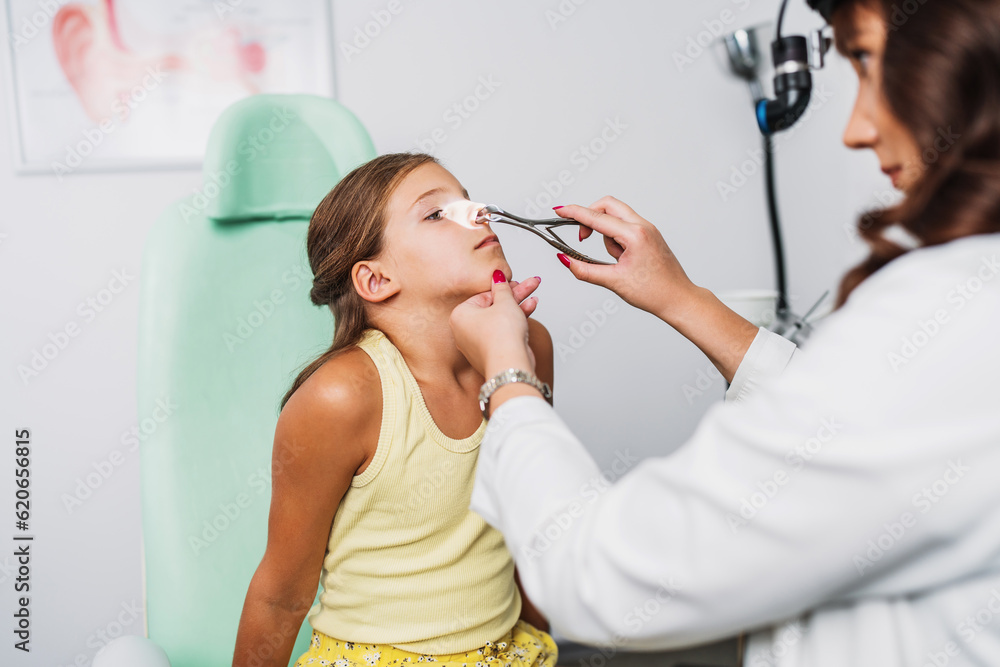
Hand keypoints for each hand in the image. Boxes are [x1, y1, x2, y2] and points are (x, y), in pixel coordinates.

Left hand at [450, 273, 539, 378]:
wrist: (510, 365)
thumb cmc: (501, 337)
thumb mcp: (504, 302)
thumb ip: (502, 287)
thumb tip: (497, 276)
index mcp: (459, 316)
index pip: (483, 296)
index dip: (502, 288)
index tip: (514, 282)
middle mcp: (464, 331)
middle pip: (493, 307)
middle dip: (514, 296)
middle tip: (529, 285)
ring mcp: (477, 345)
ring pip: (500, 320)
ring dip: (518, 308)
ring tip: (533, 296)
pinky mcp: (490, 354)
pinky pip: (502, 334)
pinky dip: (514, 323)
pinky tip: (529, 310)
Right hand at [557, 196, 699, 324]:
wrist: (678, 299)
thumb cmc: (654, 292)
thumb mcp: (614, 282)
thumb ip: (585, 270)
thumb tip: (566, 260)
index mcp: (635, 235)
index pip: (597, 218)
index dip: (574, 213)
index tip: (559, 210)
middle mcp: (643, 226)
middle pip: (607, 206)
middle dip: (590, 217)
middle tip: (582, 238)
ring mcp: (648, 229)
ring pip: (616, 217)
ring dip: (606, 234)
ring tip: (615, 261)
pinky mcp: (649, 235)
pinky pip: (625, 227)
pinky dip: (616, 238)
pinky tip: (622, 259)